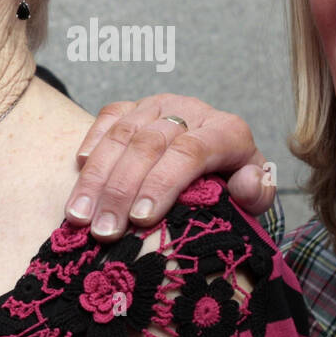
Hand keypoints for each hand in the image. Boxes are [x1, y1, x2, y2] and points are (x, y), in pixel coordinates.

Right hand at [66, 95, 272, 240]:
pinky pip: (108, 117)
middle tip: (104, 230)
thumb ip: (256, 194)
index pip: (189, 152)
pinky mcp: (135, 106)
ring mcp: (160, 106)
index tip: (141, 220)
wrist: (221, 157)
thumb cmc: (233, 184)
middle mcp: (191, 111)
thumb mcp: (253, 195)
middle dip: (122, 189)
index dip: (162, 184)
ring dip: (97, 177)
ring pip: (123, 133)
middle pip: (149, 144)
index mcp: (226, 131)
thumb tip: (246, 183)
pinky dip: (92, 142)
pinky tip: (79, 170)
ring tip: (79, 216)